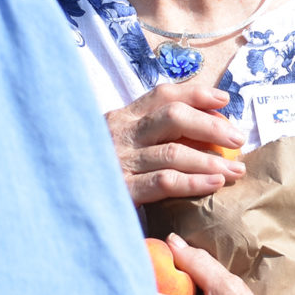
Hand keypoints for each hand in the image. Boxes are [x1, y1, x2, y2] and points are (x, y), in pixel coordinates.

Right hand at [104, 82, 246, 203]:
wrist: (56, 200)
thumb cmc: (92, 172)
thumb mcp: (116, 143)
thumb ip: (146, 134)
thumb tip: (199, 127)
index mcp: (121, 118)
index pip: (163, 95)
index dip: (197, 94)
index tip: (224, 99)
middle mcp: (119, 133)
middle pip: (173, 116)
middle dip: (211, 125)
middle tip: (238, 138)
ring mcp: (118, 161)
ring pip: (173, 151)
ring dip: (210, 159)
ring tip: (235, 170)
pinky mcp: (119, 190)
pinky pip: (163, 181)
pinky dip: (192, 182)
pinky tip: (213, 184)